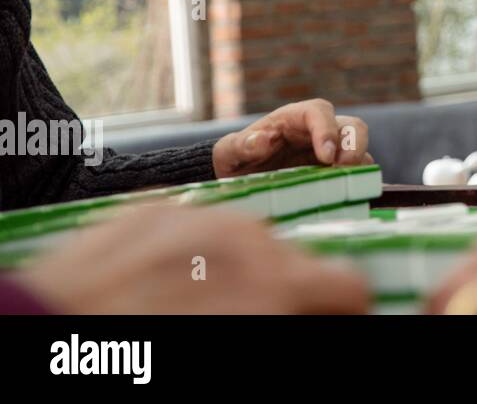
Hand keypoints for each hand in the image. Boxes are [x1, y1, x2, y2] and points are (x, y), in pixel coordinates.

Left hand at [16, 204, 369, 313]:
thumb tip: (316, 309)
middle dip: (282, 293)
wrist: (46, 324)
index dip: (343, 309)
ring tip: (193, 305)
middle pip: (293, 262)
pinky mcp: (152, 208)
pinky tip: (159, 285)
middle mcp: (249, 237)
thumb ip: (289, 314)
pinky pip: (191, 228)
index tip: (330, 323)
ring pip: (242, 240)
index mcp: (277, 281)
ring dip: (233, 270)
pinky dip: (187, 255)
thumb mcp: (245, 340)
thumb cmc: (148, 349)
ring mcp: (199, 215)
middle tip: (245, 320)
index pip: (349, 284)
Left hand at [212, 99, 370, 177]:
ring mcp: (331, 153)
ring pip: (360, 150)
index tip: (326, 156)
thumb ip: (239, 144)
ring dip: (359, 166)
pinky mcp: (335, 174)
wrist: (241, 183)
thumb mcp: (228, 153)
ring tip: (347, 186)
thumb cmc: (236, 161)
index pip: (319, 112)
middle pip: (352, 127)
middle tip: (345, 169)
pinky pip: (357, 174)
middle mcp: (319, 132)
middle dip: (355, 145)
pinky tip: (344, 198)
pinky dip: (357, 184)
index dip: (327, 130)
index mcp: (294, 118)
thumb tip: (262, 140)